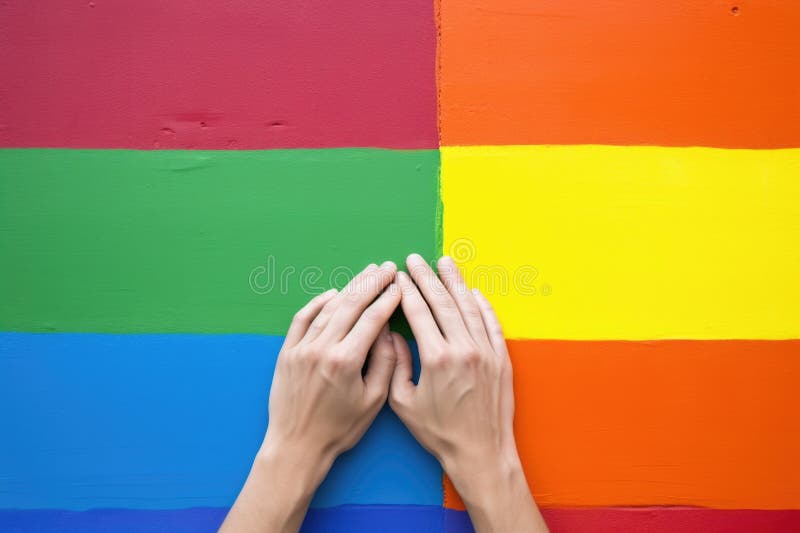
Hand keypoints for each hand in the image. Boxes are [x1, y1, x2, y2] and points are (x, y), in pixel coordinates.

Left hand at [221, 262, 402, 532]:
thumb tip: (389, 332)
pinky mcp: (287, 352)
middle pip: (350, 305)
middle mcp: (322, 348)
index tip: (400, 285)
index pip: (372, 319)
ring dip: (349, 288)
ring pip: (328, 307)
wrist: (297, 446)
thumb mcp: (373, 402)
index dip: (388, 299)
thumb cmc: (339, 429)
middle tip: (387, 268)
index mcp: (346, 361)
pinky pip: (303, 318)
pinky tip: (333, 293)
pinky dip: (318, 303)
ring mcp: (301, 348)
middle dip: (372, 283)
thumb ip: (384, 363)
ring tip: (366, 274)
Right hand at [389, 254, 547, 532]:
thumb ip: (395, 366)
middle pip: (443, 302)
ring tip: (445, 263)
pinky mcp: (502, 359)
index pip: (419, 312)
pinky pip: (492, 324)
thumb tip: (391, 337)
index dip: (407, 291)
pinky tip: (474, 292)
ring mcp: (486, 352)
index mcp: (436, 358)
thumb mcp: (404, 404)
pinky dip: (483, 305)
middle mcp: (463, 349)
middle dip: (427, 277)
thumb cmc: (439, 434)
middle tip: (415, 259)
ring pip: (469, 307)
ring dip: (455, 282)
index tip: (398, 276)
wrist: (481, 453)